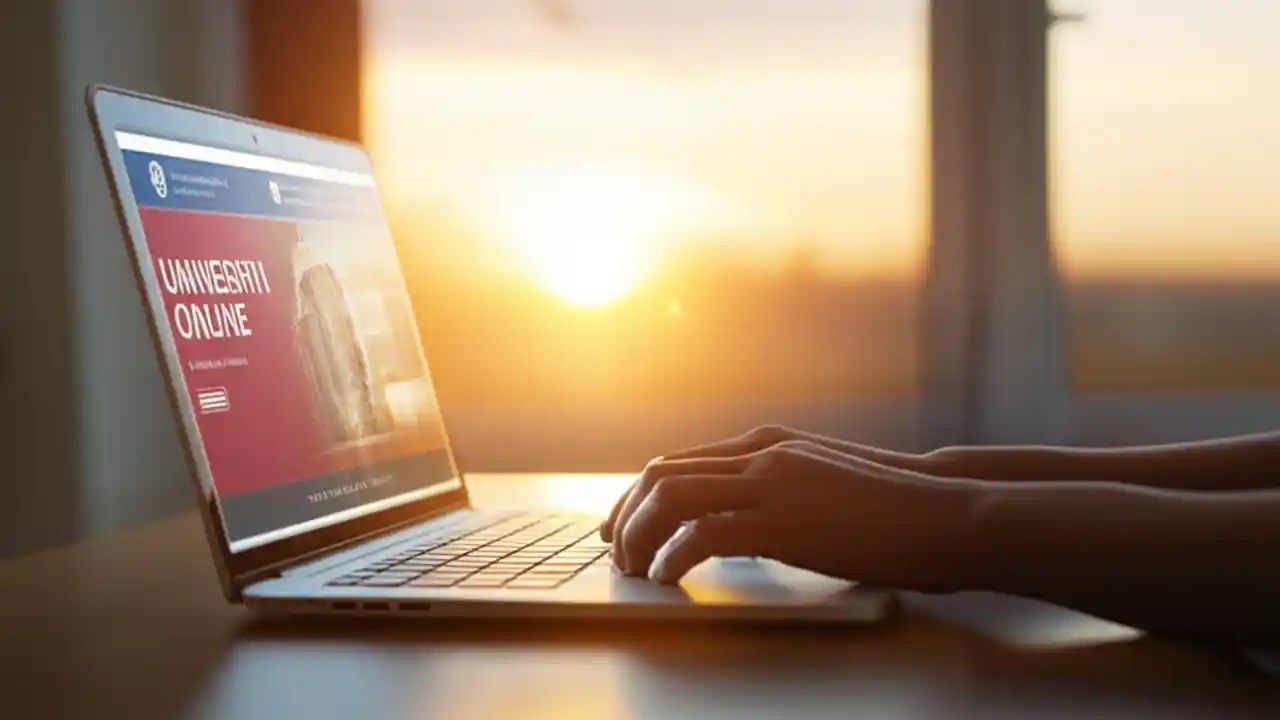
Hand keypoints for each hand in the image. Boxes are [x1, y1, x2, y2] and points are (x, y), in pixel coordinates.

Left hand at [599, 440, 982, 587]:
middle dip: (627, 515)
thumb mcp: (818, 486)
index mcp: (765, 445)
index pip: (677, 462)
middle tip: (616, 554)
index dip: (637, 497)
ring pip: (671, 496)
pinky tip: (668, 578)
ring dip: (640, 534)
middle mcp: (759, 454)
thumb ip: (772, 492)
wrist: (939, 511)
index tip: (619, 528)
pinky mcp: (782, 519)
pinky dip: (673, 556)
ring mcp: (769, 482)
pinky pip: (703, 534)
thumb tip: (732, 525)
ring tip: (634, 569)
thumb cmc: (887, 507)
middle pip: (661, 474)